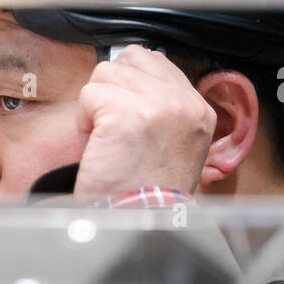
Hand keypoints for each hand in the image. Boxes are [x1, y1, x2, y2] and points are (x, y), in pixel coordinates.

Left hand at [72, 45, 214, 199]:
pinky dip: (84, 123)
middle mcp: (183, 103)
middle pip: (129, 60)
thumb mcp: (179, 145)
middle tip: (115, 129)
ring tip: (108, 141)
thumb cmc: (152, 194)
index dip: (129, 82)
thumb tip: (134, 76)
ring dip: (97, 106)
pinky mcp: (125, 113)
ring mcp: (157, 105)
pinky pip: (89, 96)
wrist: (142, 223)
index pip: (156, 60)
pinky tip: (100, 147)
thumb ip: (166, 108)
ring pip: (106, 74)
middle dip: (112, 90)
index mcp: (199, 110)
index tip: (125, 113)